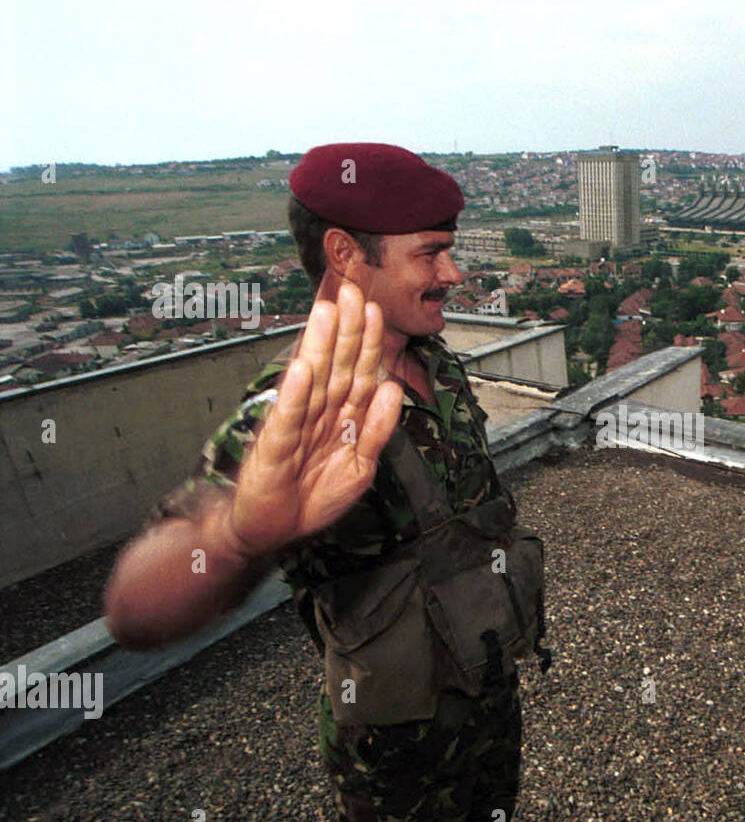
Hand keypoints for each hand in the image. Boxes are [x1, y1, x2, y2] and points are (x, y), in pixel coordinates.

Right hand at [226, 281, 403, 557]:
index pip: (358, 372)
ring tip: (327, 312)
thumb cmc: (313, 496)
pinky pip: (288, 419)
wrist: (273, 531)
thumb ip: (378, 427)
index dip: (367, 342)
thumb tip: (394, 387)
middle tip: (352, 291)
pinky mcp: (273, 449)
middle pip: (336, 366)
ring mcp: (294, 428)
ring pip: (312, 382)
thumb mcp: (360, 464)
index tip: (375, 308)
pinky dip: (295, 395)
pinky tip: (302, 368)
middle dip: (346, 330)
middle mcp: (318, 414)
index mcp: (340, 417)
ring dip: (320, 347)